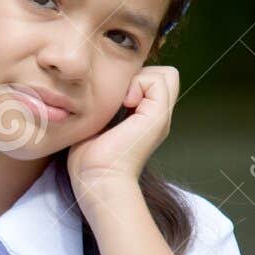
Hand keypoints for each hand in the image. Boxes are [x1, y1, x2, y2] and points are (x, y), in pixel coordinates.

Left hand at [66, 65, 180, 207]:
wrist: (98, 179)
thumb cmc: (88, 161)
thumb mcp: (94, 126)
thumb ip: (102, 108)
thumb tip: (95, 90)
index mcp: (143, 119)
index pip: (150, 80)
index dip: (133, 79)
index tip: (112, 99)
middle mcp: (155, 117)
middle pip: (163, 75)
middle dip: (139, 75)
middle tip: (120, 97)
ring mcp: (159, 117)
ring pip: (165, 74)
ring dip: (139, 78)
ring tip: (122, 101)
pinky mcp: (158, 117)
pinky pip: (159, 80)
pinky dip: (139, 83)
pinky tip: (125, 104)